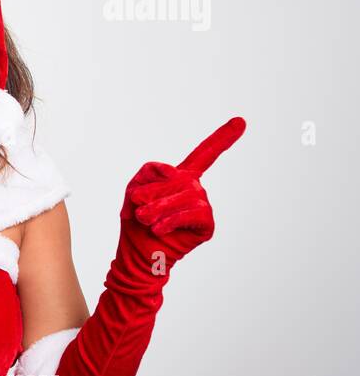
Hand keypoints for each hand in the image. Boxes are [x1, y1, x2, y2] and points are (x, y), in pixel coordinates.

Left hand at [116, 116, 245, 276]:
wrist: (137, 255)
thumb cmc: (136, 223)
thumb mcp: (134, 189)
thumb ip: (149, 172)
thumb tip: (173, 172)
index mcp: (181, 178)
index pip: (204, 154)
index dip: (222, 138)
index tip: (241, 121)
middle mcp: (196, 190)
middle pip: (181, 178)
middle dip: (156, 191)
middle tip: (137, 206)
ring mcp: (203, 207)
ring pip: (187, 196)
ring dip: (159, 207)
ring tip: (144, 218)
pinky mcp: (206, 225)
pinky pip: (193, 214)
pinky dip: (172, 220)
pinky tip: (158, 228)